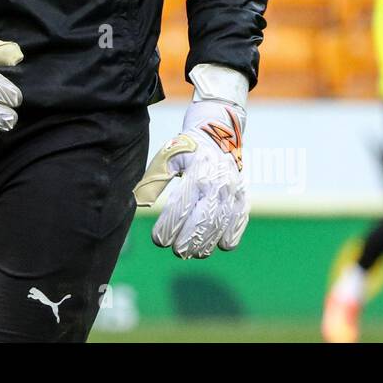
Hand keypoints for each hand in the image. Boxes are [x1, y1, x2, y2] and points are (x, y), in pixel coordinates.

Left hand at [135, 64, 248, 258]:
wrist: (217, 131)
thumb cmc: (186, 147)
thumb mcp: (167, 159)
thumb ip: (155, 182)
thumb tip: (139, 203)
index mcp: (197, 173)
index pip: (181, 208)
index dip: (169, 228)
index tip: (158, 240)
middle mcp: (218, 184)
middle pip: (203, 222)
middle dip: (187, 241)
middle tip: (176, 250)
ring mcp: (233, 191)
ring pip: (221, 227)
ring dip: (205, 244)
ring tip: (191, 251)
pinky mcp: (242, 195)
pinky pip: (238, 223)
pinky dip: (229, 237)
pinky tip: (217, 244)